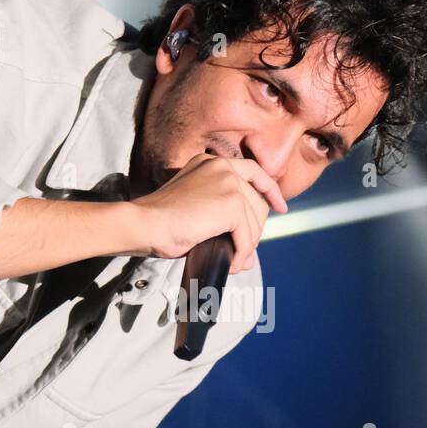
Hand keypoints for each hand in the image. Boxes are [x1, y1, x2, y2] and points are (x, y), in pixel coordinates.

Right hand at [131, 152, 287, 274]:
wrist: (145, 224)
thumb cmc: (161, 223)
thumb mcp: (197, 215)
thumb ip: (224, 226)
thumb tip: (249, 257)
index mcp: (211, 163)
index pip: (254, 172)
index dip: (271, 190)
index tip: (281, 207)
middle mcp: (222, 166)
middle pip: (258, 201)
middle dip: (256, 229)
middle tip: (245, 250)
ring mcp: (228, 183)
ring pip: (254, 222)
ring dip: (247, 246)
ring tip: (233, 261)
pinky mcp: (231, 204)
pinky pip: (246, 236)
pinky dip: (241, 254)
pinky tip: (230, 264)